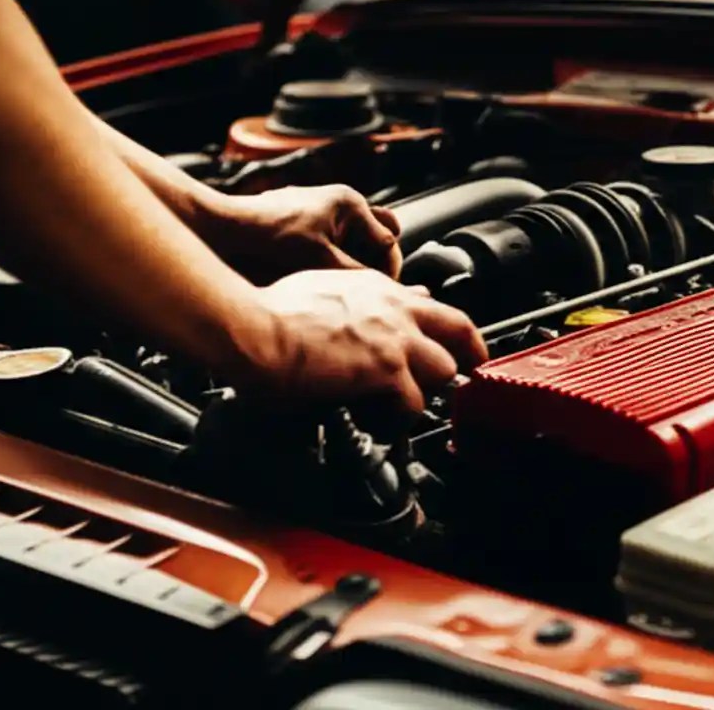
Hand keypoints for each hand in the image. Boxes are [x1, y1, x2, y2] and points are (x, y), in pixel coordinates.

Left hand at [208, 185, 402, 283]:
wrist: (226, 227)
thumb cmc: (272, 239)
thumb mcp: (322, 261)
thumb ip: (358, 275)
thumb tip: (386, 292)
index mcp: (351, 203)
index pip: (388, 242)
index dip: (389, 273)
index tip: (382, 297)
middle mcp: (340, 200)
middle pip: (379, 233)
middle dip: (379, 261)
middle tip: (370, 287)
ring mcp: (322, 207)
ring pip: (357, 238)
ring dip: (357, 260)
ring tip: (345, 285)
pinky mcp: (306, 218)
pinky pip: (335, 239)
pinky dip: (337, 257)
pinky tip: (323, 277)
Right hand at [229, 268, 486, 423]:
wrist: (252, 326)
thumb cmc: (271, 311)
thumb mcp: (323, 288)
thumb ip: (360, 297)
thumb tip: (375, 300)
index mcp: (380, 290)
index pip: (439, 308)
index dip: (456, 334)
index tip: (461, 350)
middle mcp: (396, 310)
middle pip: (460, 334)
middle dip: (460, 362)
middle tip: (452, 384)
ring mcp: (394, 339)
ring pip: (443, 372)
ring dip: (425, 394)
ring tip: (400, 411)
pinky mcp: (385, 370)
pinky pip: (413, 404)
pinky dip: (399, 420)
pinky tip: (379, 424)